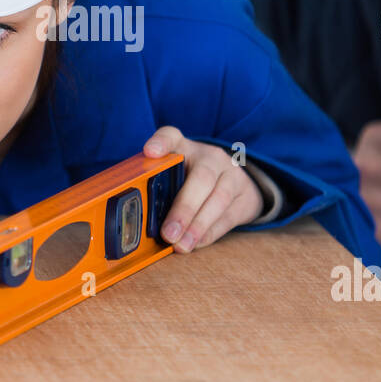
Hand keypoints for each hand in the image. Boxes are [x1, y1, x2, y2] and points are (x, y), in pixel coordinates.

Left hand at [142, 126, 263, 253]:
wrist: (234, 182)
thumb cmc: (190, 180)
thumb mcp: (173, 175)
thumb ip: (154, 186)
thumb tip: (136, 216)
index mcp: (184, 147)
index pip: (171, 136)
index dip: (160, 143)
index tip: (149, 152)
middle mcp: (210, 157)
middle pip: (201, 178)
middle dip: (184, 208)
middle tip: (168, 233)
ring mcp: (231, 175)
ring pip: (218, 199)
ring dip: (198, 226)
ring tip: (181, 245)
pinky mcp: (244, 196)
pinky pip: (228, 217)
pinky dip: (210, 233)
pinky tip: (195, 244)